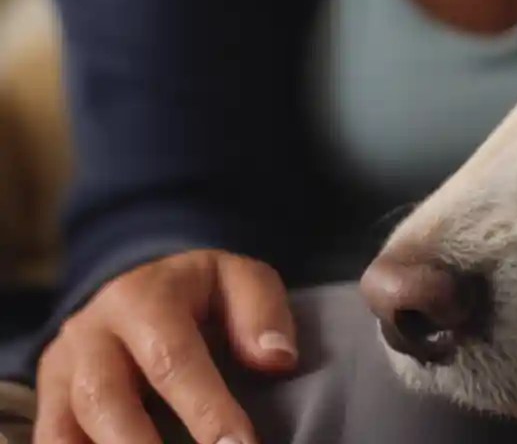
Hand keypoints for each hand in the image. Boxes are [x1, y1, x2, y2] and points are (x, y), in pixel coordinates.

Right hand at [34, 250, 296, 443]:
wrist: (138, 284)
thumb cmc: (200, 291)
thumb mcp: (239, 279)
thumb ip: (260, 312)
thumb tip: (277, 359)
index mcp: (141, 298)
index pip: (172, 360)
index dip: (205, 410)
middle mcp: (89, 334)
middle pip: (107, 401)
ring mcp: (60, 371)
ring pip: (65, 431)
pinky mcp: (47, 401)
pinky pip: (52, 441)